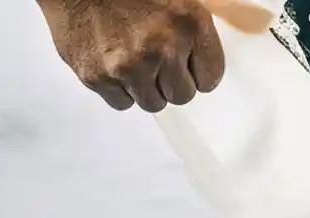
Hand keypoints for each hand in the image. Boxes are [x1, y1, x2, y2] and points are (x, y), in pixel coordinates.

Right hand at [38, 0, 226, 111]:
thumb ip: (193, 30)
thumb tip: (200, 61)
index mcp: (188, 23)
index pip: (210, 77)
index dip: (198, 72)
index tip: (188, 67)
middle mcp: (161, 48)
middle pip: (182, 95)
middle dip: (172, 82)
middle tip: (158, 63)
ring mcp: (129, 67)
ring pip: (152, 103)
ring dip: (146, 88)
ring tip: (134, 61)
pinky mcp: (99, 78)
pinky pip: (122, 102)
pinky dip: (120, 89)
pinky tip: (114, 64)